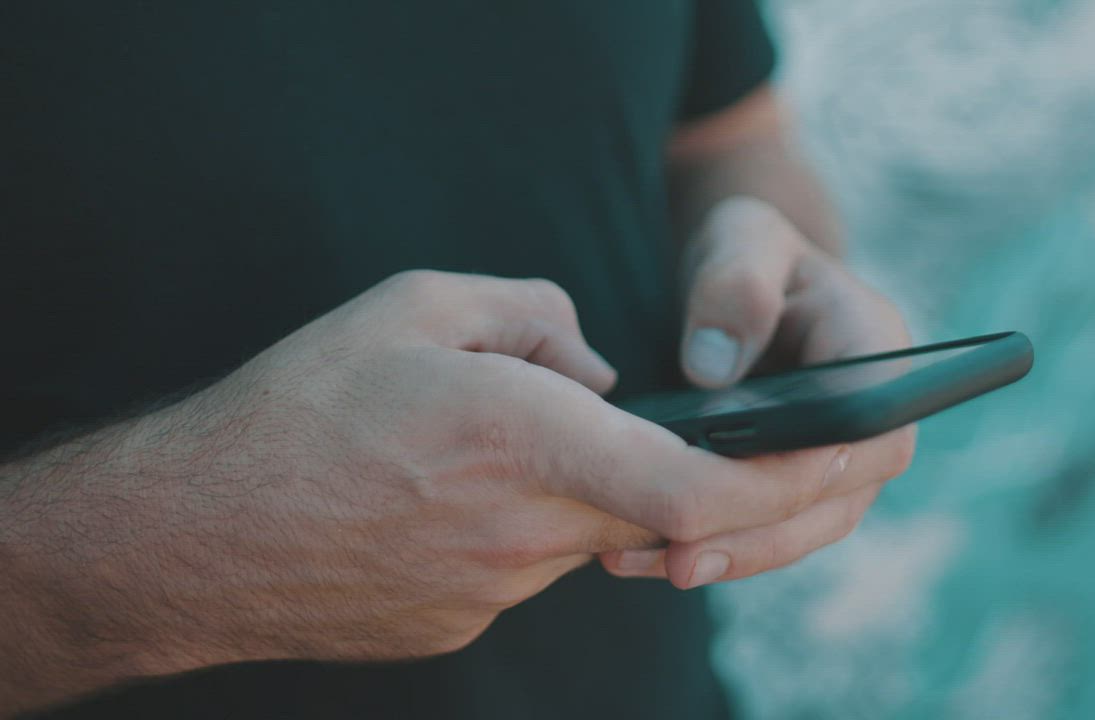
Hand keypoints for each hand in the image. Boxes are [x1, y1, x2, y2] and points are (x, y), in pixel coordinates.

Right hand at [4, 269, 889, 696]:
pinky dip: (518, 520)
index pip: (696, 486)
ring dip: (574, 485)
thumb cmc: (299, 405)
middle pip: (652, 507)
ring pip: (585, 531)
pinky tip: (442, 493)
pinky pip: (528, 564)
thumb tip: (600, 366)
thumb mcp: (418, 304)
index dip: (782, 480)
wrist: (193, 532)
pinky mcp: (463, 623)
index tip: (829, 458)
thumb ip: (538, 316)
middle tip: (609, 413)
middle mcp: (525, 532)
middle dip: (667, 464)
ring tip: (482, 443)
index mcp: (524, 441)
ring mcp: (496, 592)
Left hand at [599, 196, 915, 587]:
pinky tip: (641, 555)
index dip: (821, 474)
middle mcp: (869, 420)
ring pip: (799, 529)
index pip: (876, 432)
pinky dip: (711, 545)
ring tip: (647, 565)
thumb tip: (711, 369)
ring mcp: (835, 461)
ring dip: (730, 555)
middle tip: (682, 561)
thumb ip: (735, 285)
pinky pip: (764, 528)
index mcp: (876, 354)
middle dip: (760, 537)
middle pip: (837, 501)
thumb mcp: (744, 240)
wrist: (745, 284)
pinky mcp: (792, 485)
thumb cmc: (752, 255)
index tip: (745, 494)